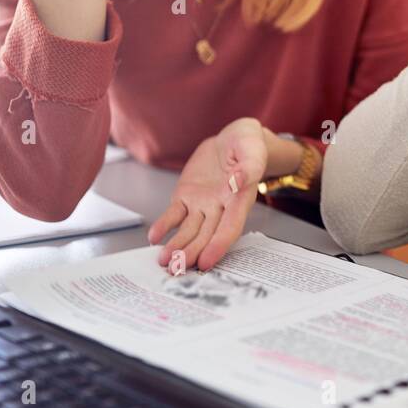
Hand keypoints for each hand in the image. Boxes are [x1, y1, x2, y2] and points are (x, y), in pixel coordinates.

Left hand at [148, 119, 267, 271]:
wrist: (232, 139)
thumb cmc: (248, 145)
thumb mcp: (253, 150)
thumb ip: (249, 166)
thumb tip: (239, 180)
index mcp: (240, 200)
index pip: (229, 228)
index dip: (218, 246)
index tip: (206, 262)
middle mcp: (221, 208)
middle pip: (206, 235)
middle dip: (192, 253)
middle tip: (178, 268)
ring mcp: (202, 204)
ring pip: (189, 230)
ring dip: (177, 246)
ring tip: (164, 260)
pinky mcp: (186, 196)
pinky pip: (174, 214)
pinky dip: (164, 226)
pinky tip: (154, 237)